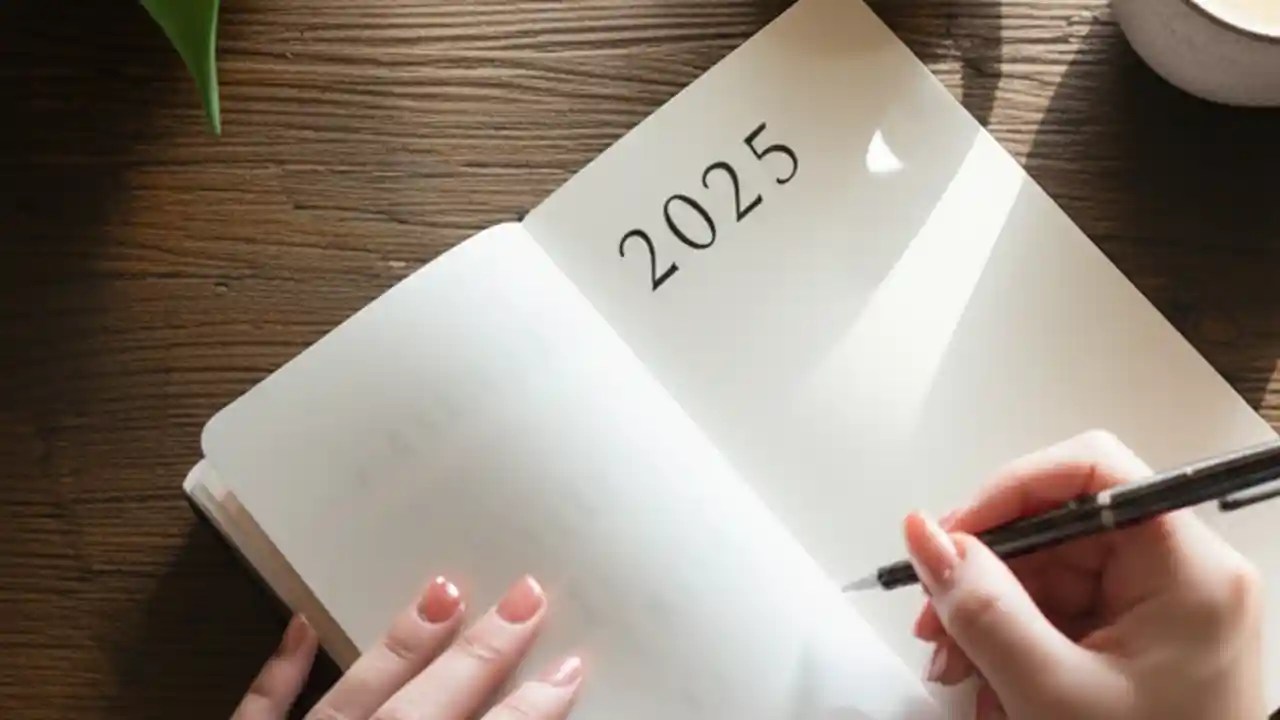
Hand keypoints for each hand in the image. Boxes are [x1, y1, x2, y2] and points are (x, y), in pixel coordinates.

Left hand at [230, 574, 584, 719]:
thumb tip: (516, 715)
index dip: (528, 712)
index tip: (567, 672)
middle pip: (424, 712)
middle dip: (480, 657)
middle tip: (526, 598)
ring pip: (353, 701)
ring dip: (401, 648)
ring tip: (442, 589)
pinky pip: (258, 713)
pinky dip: (280, 672)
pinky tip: (299, 624)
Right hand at [905, 430, 1265, 719]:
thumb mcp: (1051, 693)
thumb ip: (982, 608)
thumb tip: (926, 535)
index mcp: (1189, 570)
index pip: (1091, 468)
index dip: (1011, 489)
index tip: (953, 534)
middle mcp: (1185, 573)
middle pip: (1061, 524)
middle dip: (987, 570)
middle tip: (937, 617)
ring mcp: (1166, 605)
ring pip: (1052, 569)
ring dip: (991, 612)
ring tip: (957, 664)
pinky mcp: (1145, 635)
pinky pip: (1063, 608)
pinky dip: (1016, 638)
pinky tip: (989, 677)